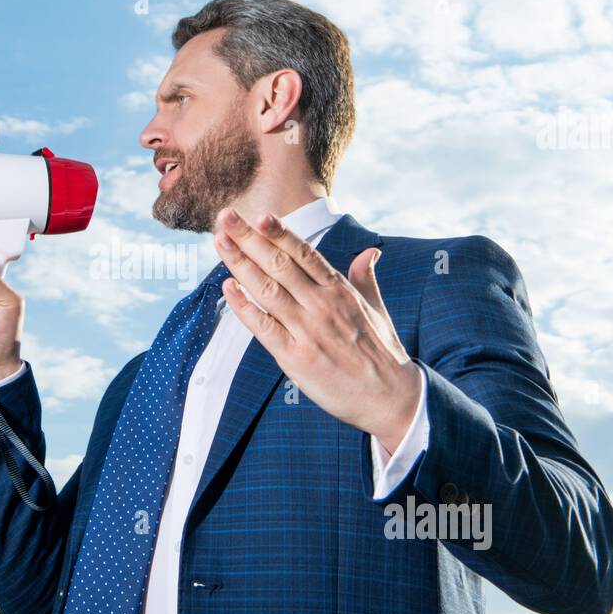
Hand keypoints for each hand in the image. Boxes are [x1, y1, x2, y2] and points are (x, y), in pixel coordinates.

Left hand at [213, 207, 421, 448]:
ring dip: (240, 264)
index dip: (279, 233)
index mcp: (340, 291)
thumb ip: (366, 278)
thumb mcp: (377, 309)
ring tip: (220, 241)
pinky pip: (264, 327)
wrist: (392, 398)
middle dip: (249, 239)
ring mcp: (308, 330)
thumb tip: (370, 252)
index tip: (258, 215)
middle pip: (279, 264)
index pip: (304, 254)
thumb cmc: (383, 354)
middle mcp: (322, 305)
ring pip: (267, 290)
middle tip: (226, 217)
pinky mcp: (296, 358)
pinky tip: (227, 288)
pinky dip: (244, 307)